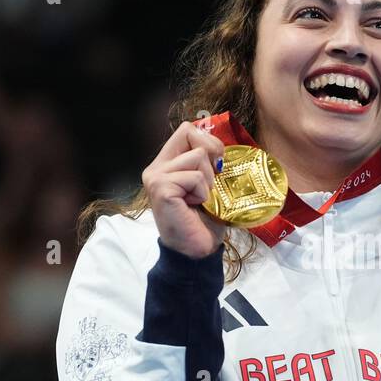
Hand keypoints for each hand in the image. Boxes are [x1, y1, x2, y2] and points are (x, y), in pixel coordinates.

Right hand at [142, 120, 227, 258]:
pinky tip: (195, 206)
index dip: (208, 141)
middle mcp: (157, 167)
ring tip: (201, 199)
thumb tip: (223, 146)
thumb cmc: (204, 219)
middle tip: (211, 181)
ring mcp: (156, 177)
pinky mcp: (161, 188)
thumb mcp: (210, 184)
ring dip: (208, 180)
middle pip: (189, 131)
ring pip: (197, 156)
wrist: (197, 250)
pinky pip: (195, 177)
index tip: (217, 165)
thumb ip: (209, 162)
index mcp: (167, 163)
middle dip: (210, 152)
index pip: (187, 130)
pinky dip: (203, 193)